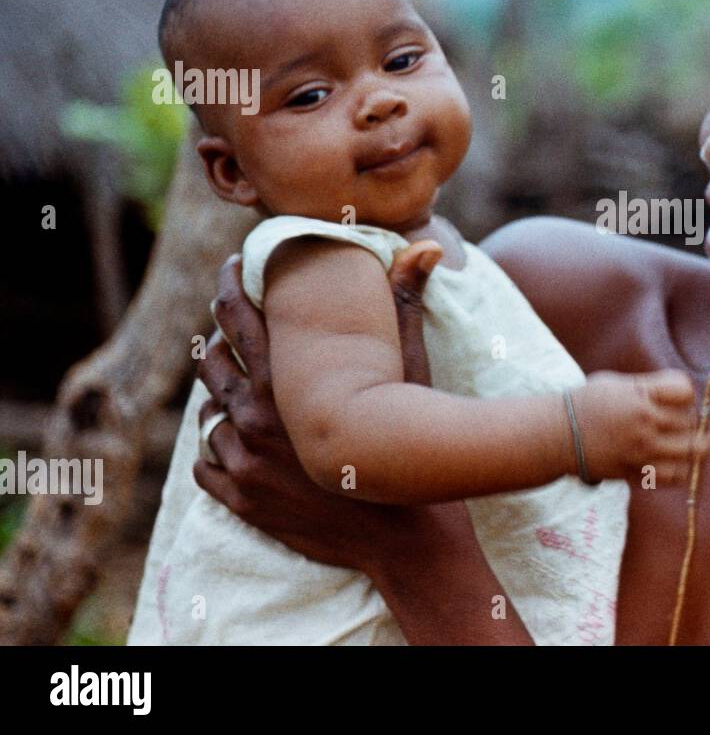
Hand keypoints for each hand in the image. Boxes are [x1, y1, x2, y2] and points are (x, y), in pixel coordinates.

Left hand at [192, 244, 442, 569]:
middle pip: (212, 361)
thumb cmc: (412, 447)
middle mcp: (254, 416)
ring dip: (220, 397)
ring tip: (240, 389)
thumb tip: (427, 246)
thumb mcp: (411, 372)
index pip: (238, 315)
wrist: (408, 539)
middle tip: (237, 329)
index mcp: (287, 379)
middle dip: (222, 340)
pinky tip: (237, 441)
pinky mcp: (242, 500)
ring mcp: (243, 462)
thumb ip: (406, 306)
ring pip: (207, 413)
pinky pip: (205, 464)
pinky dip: (216, 449)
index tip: (233, 267)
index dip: (229, 283)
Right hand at [570, 369, 709, 484]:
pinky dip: (682, 470)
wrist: (558, 435)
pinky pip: (674, 476)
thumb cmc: (588, 402)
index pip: (685, 390)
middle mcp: (644, 421)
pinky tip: (679, 463)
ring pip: (692, 451)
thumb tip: (683, 394)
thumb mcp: (617, 382)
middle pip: (690, 420)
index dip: (686, 394)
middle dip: (692, 419)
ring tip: (699, 444)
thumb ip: (649, 386)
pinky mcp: (636, 471)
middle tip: (683, 421)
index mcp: (639, 394)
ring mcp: (641, 449)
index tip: (678, 398)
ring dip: (699, 446)